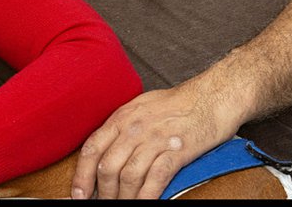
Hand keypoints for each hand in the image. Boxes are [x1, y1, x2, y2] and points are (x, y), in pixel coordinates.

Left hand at [71, 83, 240, 199]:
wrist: (212, 96)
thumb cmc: (179, 103)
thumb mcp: (141, 107)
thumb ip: (123, 127)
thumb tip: (108, 151)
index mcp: (122, 117)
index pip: (92, 149)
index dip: (81, 175)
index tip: (78, 193)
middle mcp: (134, 128)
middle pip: (107, 167)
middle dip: (102, 192)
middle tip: (103, 203)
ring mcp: (154, 140)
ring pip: (128, 176)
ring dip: (122, 198)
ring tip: (122, 206)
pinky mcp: (176, 151)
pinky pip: (155, 179)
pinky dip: (146, 196)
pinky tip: (142, 203)